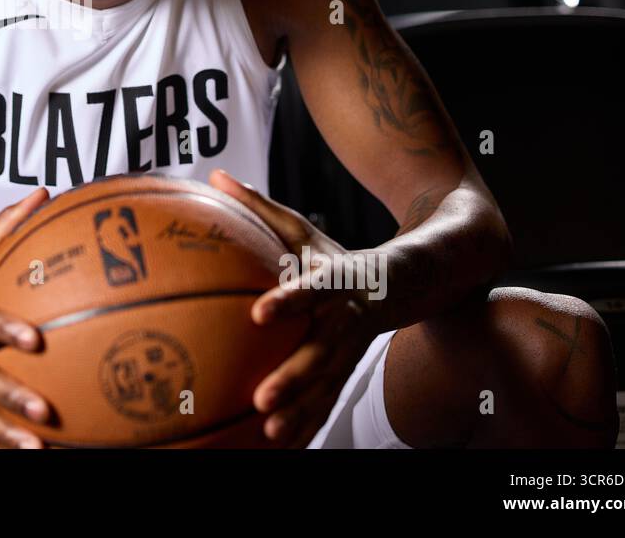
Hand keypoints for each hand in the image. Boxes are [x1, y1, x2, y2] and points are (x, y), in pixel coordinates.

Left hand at [209, 168, 381, 447]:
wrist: (408, 283)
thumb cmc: (338, 255)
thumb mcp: (303, 228)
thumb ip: (259, 206)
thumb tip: (215, 174)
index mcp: (338, 281)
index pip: (314, 289)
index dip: (291, 300)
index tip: (260, 313)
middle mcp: (348, 320)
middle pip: (322, 352)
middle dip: (294, 378)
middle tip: (261, 398)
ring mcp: (351, 352)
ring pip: (326, 387)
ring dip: (301, 413)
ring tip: (270, 433)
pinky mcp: (347, 373)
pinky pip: (325, 405)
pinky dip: (306, 428)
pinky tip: (280, 448)